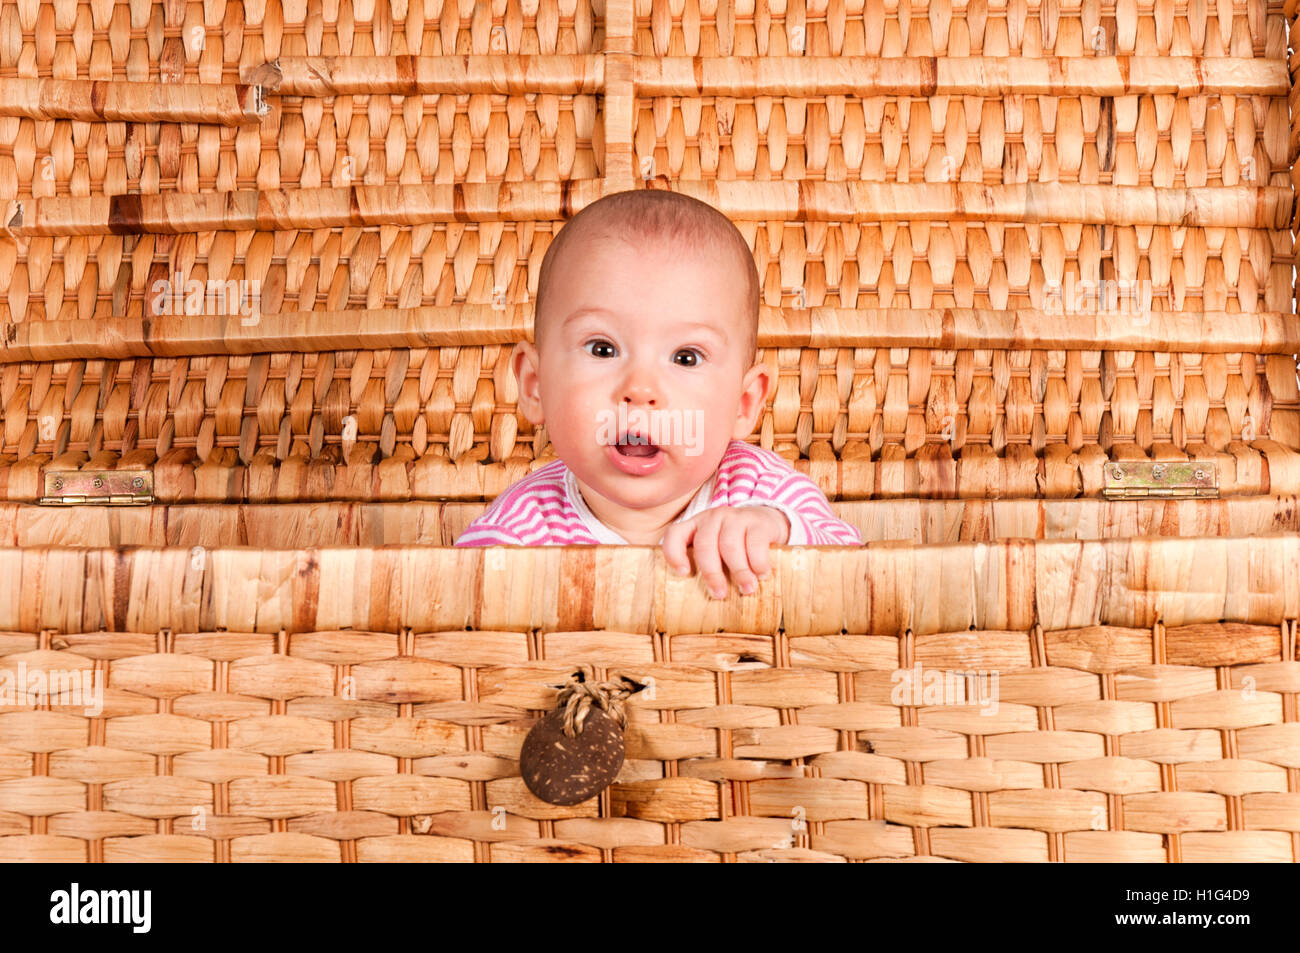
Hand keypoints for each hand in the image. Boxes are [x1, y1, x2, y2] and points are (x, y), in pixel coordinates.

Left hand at [661, 505, 790, 598]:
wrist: (768, 522)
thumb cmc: (738, 544)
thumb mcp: (718, 549)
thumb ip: (708, 565)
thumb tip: (701, 603)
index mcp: (696, 526)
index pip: (675, 534)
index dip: (674, 553)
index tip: (683, 573)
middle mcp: (713, 518)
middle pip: (704, 545)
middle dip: (711, 573)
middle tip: (720, 594)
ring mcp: (735, 517)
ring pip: (730, 546)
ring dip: (739, 572)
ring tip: (747, 589)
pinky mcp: (758, 522)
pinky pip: (755, 544)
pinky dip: (758, 563)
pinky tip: (762, 574)